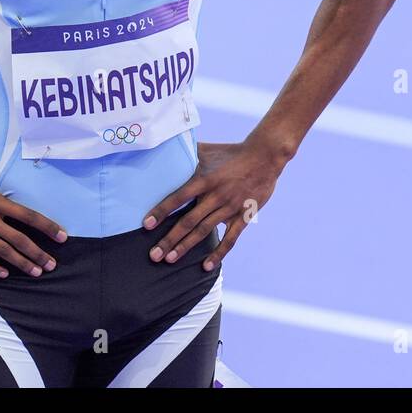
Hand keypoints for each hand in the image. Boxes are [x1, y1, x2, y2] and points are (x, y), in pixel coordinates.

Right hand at [0, 156, 66, 278]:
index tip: (62, 237)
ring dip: (21, 263)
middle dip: (37, 253)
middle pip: (18, 238)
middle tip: (52, 265)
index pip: (28, 215)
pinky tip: (4, 274)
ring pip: (1, 250)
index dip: (47, 227)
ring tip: (36, 272)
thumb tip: (11, 148)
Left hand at [141, 141, 281, 271]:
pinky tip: (206, 266)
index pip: (178, 197)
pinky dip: (218, 253)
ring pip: (204, 231)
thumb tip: (168, 145)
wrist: (265, 156)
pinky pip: (230, 238)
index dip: (161, 211)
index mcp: (205, 179)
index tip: (146, 225)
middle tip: (154, 255)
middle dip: (169, 239)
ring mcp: (230, 207)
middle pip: (188, 221)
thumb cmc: (232, 152)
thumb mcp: (208, 150)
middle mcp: (216, 195)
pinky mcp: (243, 216)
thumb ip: (188, 151)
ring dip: (186, 246)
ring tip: (170, 259)